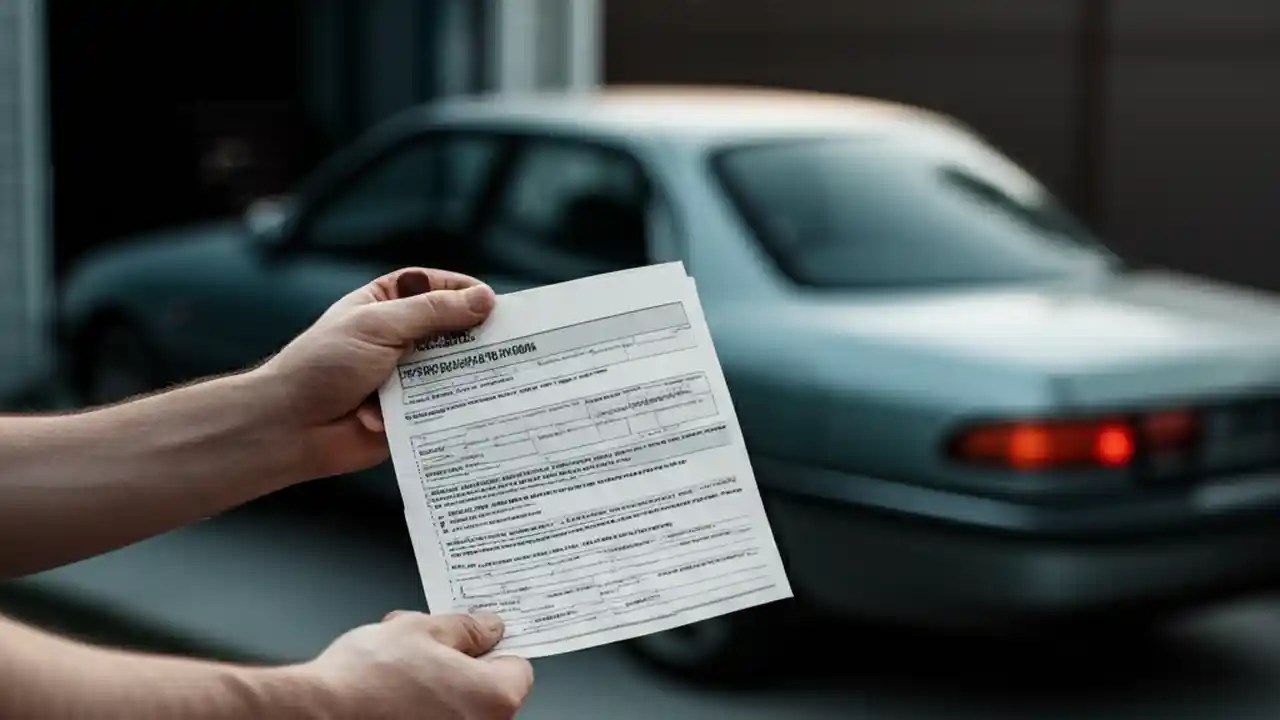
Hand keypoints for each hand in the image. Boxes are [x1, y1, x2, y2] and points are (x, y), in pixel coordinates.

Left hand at [257, 267, 494, 478]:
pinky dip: (459, 406)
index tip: (497, 304)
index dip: (466, 293)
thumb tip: (484, 300)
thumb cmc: (324, 364)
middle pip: (452, 329)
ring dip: (472, 373)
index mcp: (387, 304)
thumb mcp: (379, 325)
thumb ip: (432, 312)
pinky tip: (488, 407)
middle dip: (478, 336)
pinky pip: (445, 405)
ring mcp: (407, 375)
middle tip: (516, 342)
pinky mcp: (412, 412)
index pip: (436, 288)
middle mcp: (400, 337)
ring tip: (510, 375)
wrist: (291, 427)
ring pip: (452, 369)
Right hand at [300, 611, 532, 719]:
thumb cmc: (366, 678)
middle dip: (458, 663)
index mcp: (494, 697)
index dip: (493, 648)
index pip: (518, 667)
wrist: (315, 715)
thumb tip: (488, 627)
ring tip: (396, 668)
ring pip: (455, 706)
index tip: (474, 638)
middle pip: (485, 689)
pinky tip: (389, 696)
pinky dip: (418, 710)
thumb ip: (465, 628)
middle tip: (425, 648)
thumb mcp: (421, 629)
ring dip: (435, 686)